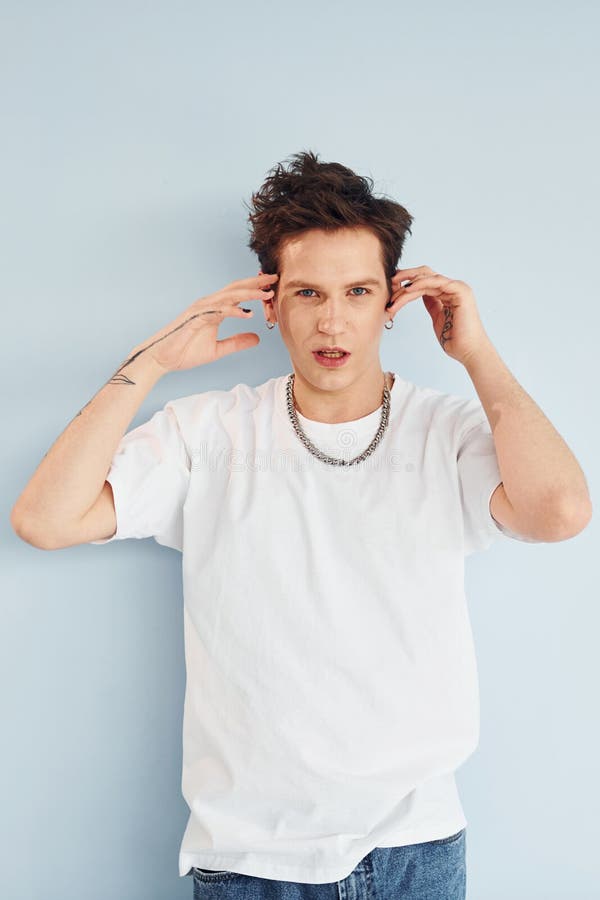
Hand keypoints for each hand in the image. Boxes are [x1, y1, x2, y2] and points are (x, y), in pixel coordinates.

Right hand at [128, 273, 278, 373]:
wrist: (161, 359)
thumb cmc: (184, 352)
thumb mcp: (217, 350)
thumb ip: (236, 342)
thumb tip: (257, 338)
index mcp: (214, 309)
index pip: (237, 295)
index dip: (255, 290)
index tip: (272, 287)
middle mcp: (208, 304)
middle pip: (235, 288)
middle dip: (255, 283)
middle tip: (274, 278)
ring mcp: (201, 309)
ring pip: (228, 296)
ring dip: (248, 294)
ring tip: (266, 294)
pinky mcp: (195, 317)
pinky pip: (217, 311)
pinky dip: (232, 310)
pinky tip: (247, 313)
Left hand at [386, 265, 491, 364]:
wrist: (468, 351)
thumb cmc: (454, 340)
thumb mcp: (438, 318)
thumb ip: (431, 304)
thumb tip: (417, 294)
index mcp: (448, 293)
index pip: (424, 282)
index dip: (406, 284)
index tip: (390, 291)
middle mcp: (453, 287)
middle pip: (425, 274)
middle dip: (405, 277)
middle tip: (388, 283)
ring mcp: (457, 287)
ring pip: (427, 278)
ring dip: (408, 286)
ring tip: (394, 295)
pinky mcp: (460, 290)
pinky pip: (436, 282)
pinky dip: (420, 284)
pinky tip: (408, 289)